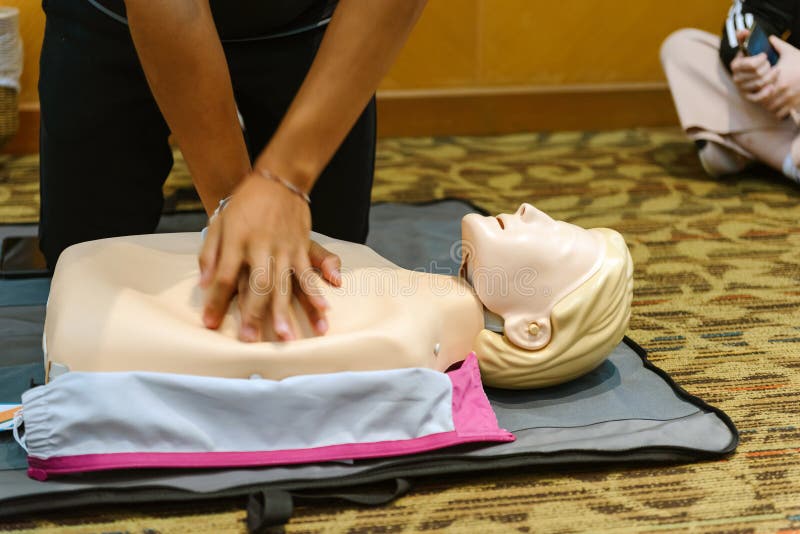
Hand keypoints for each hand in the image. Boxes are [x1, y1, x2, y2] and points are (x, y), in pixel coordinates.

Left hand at [199, 174, 339, 341]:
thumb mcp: (219, 224)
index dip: (217, 301)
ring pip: (284, 284)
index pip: (225, 277)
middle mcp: (261, 246)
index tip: (210, 324)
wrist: (276, 180)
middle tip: (251, 340)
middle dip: (254, 314)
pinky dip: (315, 292)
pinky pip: (308, 273)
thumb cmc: (243, 205)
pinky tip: (322, 310)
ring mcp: (284, 247)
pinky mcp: (301, 246)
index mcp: (237, 241)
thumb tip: (204, 284)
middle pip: (257, 285)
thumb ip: (210, 255)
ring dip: (285, 311)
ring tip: (287, 337)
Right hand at [731, 30, 778, 104]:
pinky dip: (766, 92)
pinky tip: (772, 86)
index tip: (765, 56)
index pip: (749, 64)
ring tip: (775, 72)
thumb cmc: (757, 57)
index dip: (760, 60)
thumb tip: (742, 31)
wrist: (759, 71)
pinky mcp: (748, 97)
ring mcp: (742, 88)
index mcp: (735, 65)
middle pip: (757, 74)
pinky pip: (757, 98)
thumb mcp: (752, 46)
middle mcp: (736, 78)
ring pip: (760, 84)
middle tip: (770, 64)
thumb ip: (746, 37)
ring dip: (771, 77)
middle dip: (767, 67)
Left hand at [763, 36, 799, 118]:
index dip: (755, 89)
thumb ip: (778, 45)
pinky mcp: (795, 103)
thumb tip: (768, 38)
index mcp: (777, 76)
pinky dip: (777, 112)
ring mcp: (789, 97)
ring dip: (768, 106)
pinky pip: (780, 113)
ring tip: (769, 102)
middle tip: (760, 96)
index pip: (758, 87)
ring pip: (770, 108)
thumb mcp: (791, 52)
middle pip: (762, 99)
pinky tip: (778, 107)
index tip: (755, 87)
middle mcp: (781, 88)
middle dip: (760, 98)